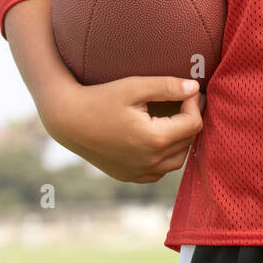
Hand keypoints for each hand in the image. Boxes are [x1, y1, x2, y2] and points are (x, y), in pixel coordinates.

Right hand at [42, 75, 204, 182]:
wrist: (66, 119)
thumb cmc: (100, 98)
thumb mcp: (135, 86)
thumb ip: (168, 87)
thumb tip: (195, 88)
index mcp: (154, 140)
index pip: (193, 124)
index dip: (195, 103)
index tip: (189, 89)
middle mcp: (150, 162)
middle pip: (187, 142)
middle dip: (190, 119)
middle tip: (184, 99)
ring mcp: (138, 173)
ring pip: (176, 160)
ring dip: (181, 140)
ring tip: (175, 118)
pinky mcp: (128, 176)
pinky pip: (158, 171)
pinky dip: (165, 157)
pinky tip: (158, 139)